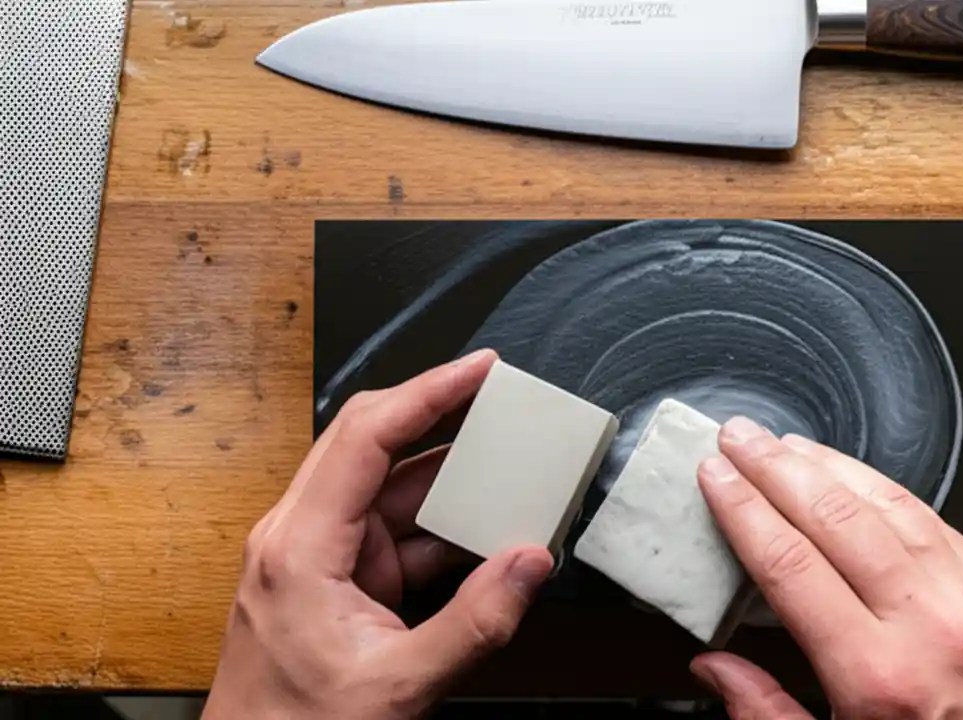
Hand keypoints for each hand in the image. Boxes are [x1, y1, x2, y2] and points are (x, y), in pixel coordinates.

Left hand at [204, 350, 552, 719]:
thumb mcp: (397, 686)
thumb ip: (474, 624)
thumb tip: (529, 564)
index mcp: (299, 547)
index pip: (366, 436)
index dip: (428, 391)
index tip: (479, 369)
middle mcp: (302, 536)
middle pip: (375, 446)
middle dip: (442, 414)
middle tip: (499, 394)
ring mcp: (321, 555)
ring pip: (392, 488)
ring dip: (451, 477)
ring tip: (511, 463)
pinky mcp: (340, 578)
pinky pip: (398, 532)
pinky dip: (445, 528)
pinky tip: (488, 530)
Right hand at [691, 418, 962, 719]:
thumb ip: (767, 716)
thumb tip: (714, 668)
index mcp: (877, 678)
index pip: (791, 564)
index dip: (744, 510)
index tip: (715, 476)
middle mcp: (929, 630)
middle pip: (836, 520)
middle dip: (778, 469)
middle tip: (739, 437)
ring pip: (891, 507)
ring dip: (832, 466)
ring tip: (787, 445)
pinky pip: (937, 524)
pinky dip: (889, 491)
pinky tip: (857, 475)